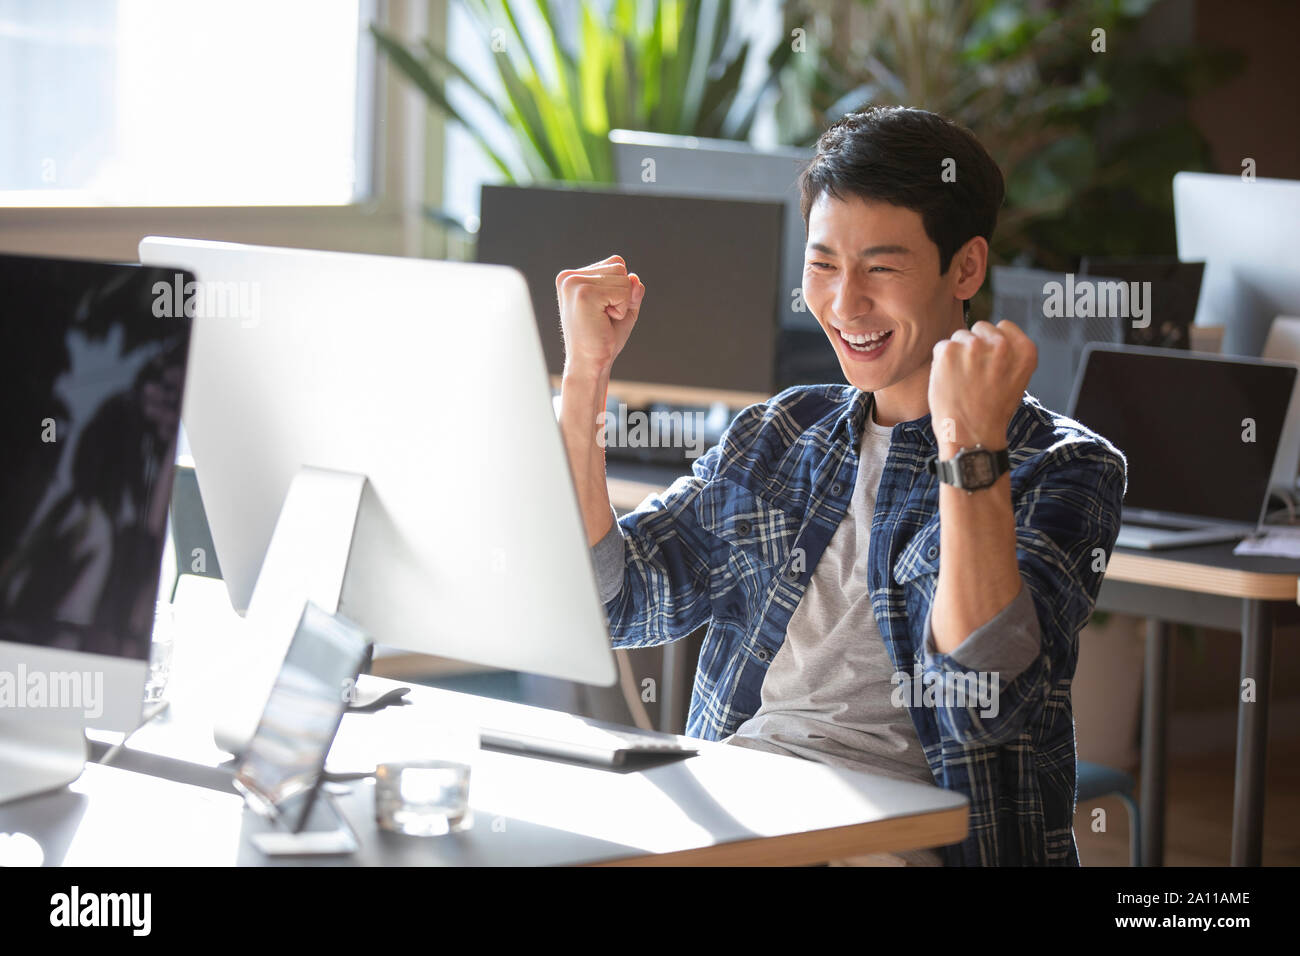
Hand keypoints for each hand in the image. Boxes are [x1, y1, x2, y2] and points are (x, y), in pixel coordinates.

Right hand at [555, 255, 644, 377]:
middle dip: (622, 295)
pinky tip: (603, 322)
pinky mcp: (584, 294)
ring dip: (622, 303)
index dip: (620, 289)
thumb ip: (631, 290)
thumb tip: (634, 278)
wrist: (589, 365)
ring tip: (602, 320)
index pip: (615, 263)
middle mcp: (568, 277)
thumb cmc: (603, 340)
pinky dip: (621, 309)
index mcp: (572, 277)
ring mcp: (574, 283)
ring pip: (623, 278)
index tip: (603, 311)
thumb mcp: (623, 309)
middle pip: (620, 267)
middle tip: (603, 318)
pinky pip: (623, 291)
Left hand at [928, 319, 1036, 453]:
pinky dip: (941, 362)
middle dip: (975, 346)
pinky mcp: (949, 351)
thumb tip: (990, 336)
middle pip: (980, 328)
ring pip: (959, 337)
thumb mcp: (1016, 380)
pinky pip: (941, 347)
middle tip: (974, 374)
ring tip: (962, 381)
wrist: (973, 436)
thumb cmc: (992, 412)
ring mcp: (974, 346)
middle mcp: (1002, 344)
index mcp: (1024, 351)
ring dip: (957, 354)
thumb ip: (1009, 354)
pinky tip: (949, 381)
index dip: (993, 343)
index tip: (990, 361)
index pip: (1004, 326)